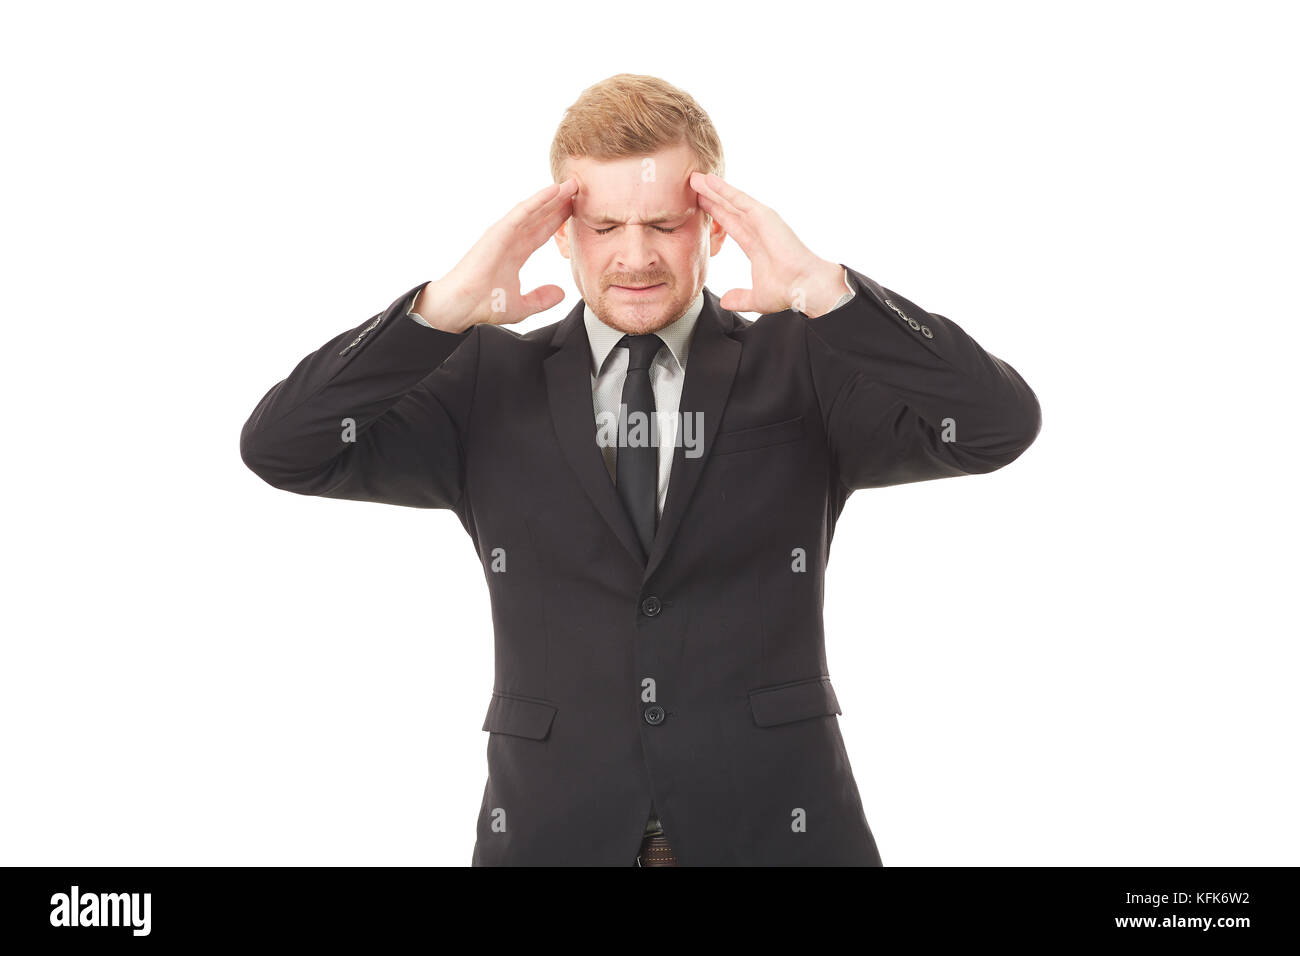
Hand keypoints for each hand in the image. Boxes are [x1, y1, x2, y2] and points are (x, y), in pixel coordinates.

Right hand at [416, 178, 578, 330]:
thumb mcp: (521, 305)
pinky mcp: (499, 231)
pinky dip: (538, 200)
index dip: (559, 220)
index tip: (576, 211)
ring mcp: (504, 233)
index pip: (542, 232)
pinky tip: (554, 190)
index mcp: (516, 253)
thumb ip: (541, 299)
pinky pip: (522, 212)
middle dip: (559, 202)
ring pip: (533, 210)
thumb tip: (560, 294)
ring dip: (553, 196)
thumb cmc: (483, 304)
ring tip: (572, 184)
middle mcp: (511, 239)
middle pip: (540, 216)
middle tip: (578, 188)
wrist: (462, 305)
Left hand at [689, 171, 845, 316]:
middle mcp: (757, 228)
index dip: (714, 213)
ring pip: (731, 200)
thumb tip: (726, 302)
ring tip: (694, 177)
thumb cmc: (786, 290)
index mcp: (754, 244)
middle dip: (709, 196)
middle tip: (691, 183)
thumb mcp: (756, 297)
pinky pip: (740, 200)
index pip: (729, 224)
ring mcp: (761, 220)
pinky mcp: (764, 216)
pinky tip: (710, 181)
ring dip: (713, 188)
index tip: (698, 205)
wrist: (803, 286)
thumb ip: (740, 298)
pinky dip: (724, 189)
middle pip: (727, 208)